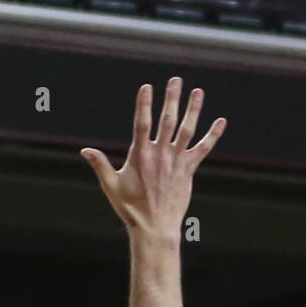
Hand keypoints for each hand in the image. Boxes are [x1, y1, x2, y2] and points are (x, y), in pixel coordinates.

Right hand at [81, 78, 225, 238]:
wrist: (154, 226)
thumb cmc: (131, 208)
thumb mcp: (111, 186)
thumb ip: (100, 165)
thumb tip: (85, 151)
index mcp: (140, 155)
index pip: (142, 123)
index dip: (144, 104)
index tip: (147, 87)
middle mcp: (159, 154)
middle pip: (167, 120)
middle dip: (171, 98)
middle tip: (176, 80)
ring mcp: (176, 161)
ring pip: (187, 129)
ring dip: (193, 109)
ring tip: (197, 92)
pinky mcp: (188, 170)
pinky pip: (203, 149)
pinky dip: (213, 135)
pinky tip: (221, 121)